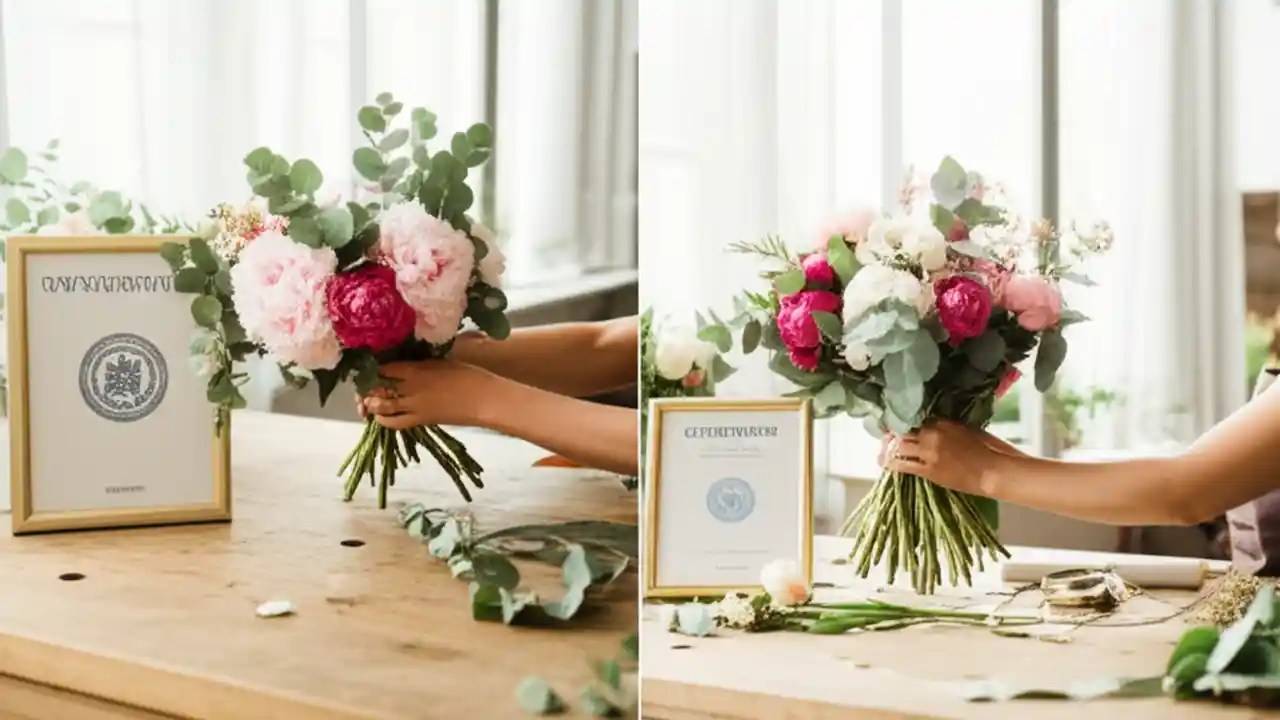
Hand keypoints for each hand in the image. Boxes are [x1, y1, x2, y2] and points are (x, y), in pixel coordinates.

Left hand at [354, 359, 501, 429]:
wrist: (484, 399)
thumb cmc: (468, 375)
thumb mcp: (441, 362)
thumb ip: (420, 363)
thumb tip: (405, 362)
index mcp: (415, 369)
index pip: (383, 368)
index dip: (372, 367)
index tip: (369, 366)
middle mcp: (409, 388)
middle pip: (377, 388)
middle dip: (367, 387)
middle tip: (364, 385)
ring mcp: (414, 406)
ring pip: (381, 406)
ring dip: (370, 404)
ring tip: (367, 401)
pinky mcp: (420, 420)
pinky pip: (394, 422)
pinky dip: (383, 420)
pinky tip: (379, 417)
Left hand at [879, 420, 1010, 495]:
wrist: (994, 471)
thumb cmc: (988, 449)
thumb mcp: (967, 429)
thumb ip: (947, 427)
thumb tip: (933, 427)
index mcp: (943, 421)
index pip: (916, 418)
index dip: (903, 422)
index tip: (897, 424)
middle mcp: (932, 433)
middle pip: (903, 431)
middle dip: (892, 435)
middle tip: (886, 439)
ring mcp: (928, 452)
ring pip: (898, 447)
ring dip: (888, 449)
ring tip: (882, 452)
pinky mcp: (928, 470)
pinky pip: (902, 465)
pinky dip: (890, 463)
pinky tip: (883, 462)